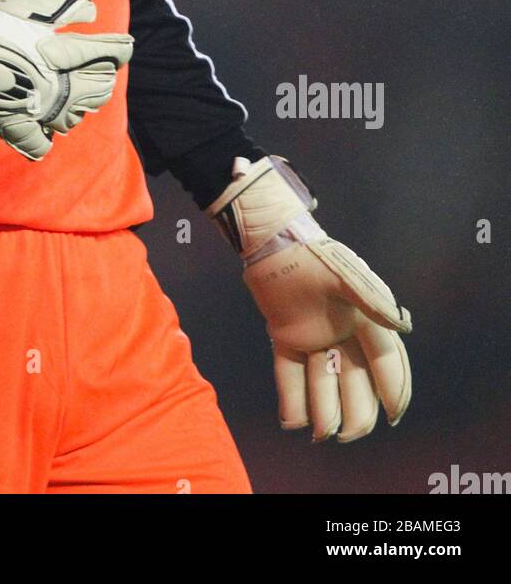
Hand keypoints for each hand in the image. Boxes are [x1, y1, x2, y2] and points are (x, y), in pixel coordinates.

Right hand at [0, 0, 132, 159]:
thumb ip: (67, 4)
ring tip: (74, 93)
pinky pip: (39, 143)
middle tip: (100, 69)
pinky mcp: (13, 126)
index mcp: (60, 55)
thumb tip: (93, 12)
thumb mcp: (30, 3)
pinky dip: (46, 136)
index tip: (125, 46)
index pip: (105, 53)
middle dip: (103, 76)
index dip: (119, 48)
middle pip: (98, 89)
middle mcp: (54, 87)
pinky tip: (44, 124)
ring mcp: (35, 110)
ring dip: (80, 104)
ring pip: (74, 117)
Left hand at [208, 155, 411, 441]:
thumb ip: (372, 300)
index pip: (385, 359)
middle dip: (356, 410)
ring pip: (322, 381)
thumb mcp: (346, 274)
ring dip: (323, 409)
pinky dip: (291, 398)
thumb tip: (402, 326)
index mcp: (364, 318)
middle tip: (350, 435)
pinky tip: (291, 422)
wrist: (273, 240)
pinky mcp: (285, 337)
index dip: (392, 386)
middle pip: (354, 379)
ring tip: (321, 434)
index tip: (394, 413)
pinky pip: (289, 373)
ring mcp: (314, 337)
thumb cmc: (315, 254)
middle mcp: (342, 333)